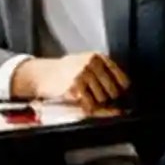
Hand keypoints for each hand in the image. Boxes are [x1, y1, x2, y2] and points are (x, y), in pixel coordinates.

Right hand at [12, 52, 129, 110]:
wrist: (42, 73)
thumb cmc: (66, 72)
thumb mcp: (86, 65)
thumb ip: (105, 75)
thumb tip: (121, 101)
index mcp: (98, 57)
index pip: (122, 79)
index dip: (121, 91)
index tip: (118, 95)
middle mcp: (92, 63)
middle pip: (113, 91)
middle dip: (107, 98)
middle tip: (95, 95)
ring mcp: (83, 74)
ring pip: (102, 99)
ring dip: (95, 103)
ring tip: (83, 95)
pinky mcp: (74, 87)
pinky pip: (89, 105)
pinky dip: (86, 107)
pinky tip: (78, 100)